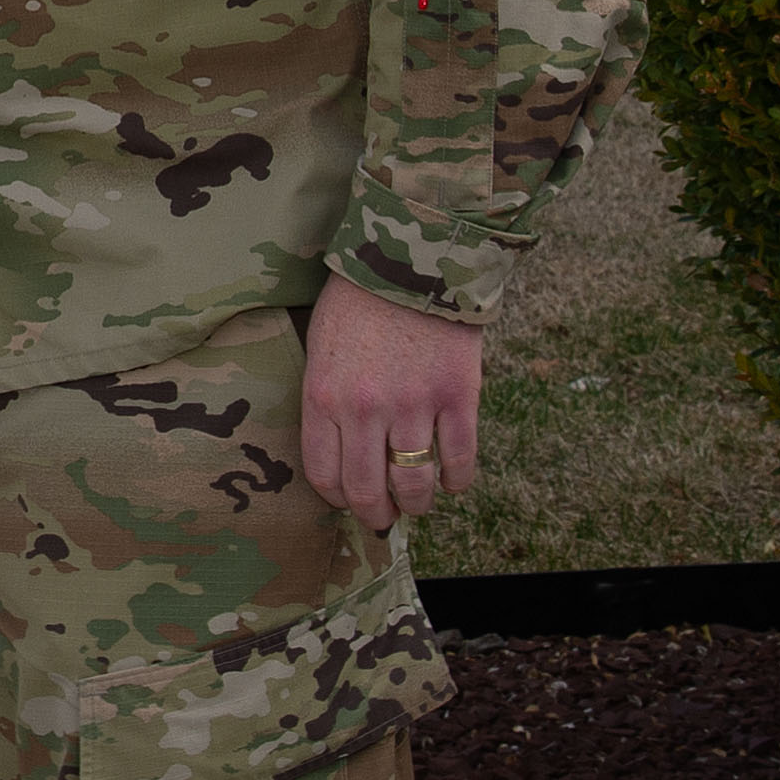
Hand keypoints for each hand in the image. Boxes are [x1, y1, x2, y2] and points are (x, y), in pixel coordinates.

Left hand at [300, 273, 485, 534]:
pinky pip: (459, 459)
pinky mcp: (458, 397)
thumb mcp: (320, 349)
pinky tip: (453, 481)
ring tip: (418, 503)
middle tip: (383, 517)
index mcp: (323, 397)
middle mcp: (365, 410)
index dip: (337, 497)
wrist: (409, 261)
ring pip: (416, 483)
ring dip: (418, 503)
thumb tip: (339, 449)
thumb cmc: (355, 303)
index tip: (346, 499)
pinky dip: (457, 480)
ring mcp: (414, 406)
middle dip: (376, 513)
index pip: (324, 473)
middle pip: (369, 489)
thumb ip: (327, 400)